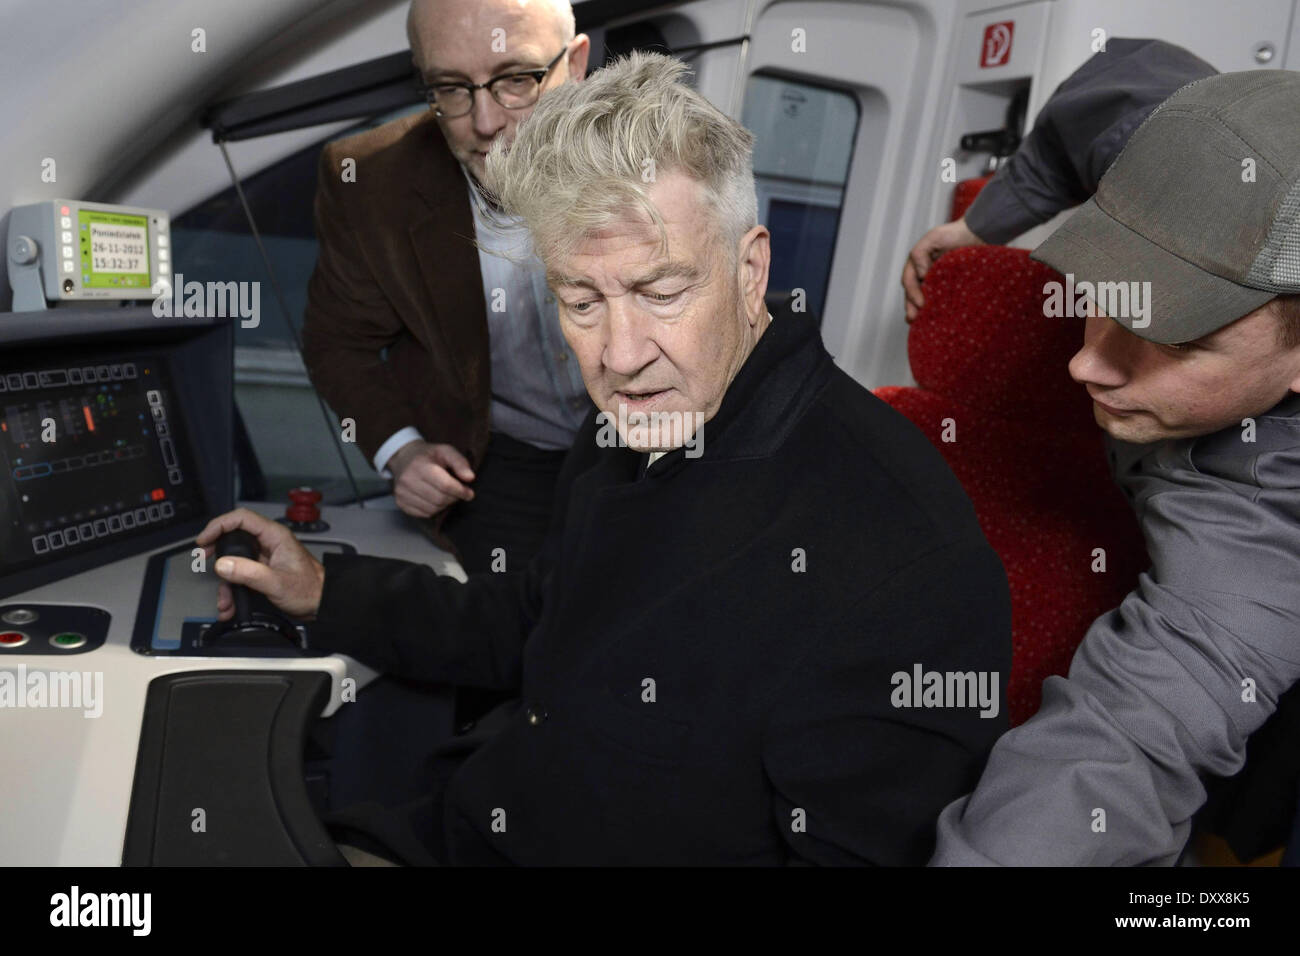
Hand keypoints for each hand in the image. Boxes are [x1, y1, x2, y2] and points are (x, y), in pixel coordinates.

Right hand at [196, 508, 325, 621]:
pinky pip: (241, 575)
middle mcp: (269, 543)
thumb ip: (249, 573)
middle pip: (234, 537)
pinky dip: (233, 589)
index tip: (205, 539)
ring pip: (235, 561)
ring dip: (226, 581)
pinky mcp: (263, 571)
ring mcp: (265, 557)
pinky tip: (231, 604)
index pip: (242, 518)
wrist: (322, 604)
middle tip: (204, 561)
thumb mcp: (277, 582)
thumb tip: (223, 565)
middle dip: (217, 552)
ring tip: (224, 600)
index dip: (220, 525)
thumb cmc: (310, 590)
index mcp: (275, 536)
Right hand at [387, 440, 475, 517]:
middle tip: (458, 493)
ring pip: (432, 509)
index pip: (445, 485)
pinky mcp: (400, 503)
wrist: (404, 458)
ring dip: (445, 505)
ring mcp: (402, 493)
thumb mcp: (446, 451)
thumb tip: (470, 478)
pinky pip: (424, 514)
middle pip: (439, 499)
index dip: (461, 491)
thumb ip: (460, 463)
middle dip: (453, 498)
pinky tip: (435, 500)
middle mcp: (407, 480)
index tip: (469, 493)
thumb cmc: (428, 455)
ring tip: (446, 495)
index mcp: (419, 465)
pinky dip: (434, 510)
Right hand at [901, 217, 984, 321]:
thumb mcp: (933, 238)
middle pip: (913, 294)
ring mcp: (936, 282)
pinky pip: (941, 300)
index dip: (912, 294)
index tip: (920, 304)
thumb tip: (921, 275)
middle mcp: (924, 275)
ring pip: (925, 298)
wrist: (976, 234)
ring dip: (921, 312)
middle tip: (913, 319)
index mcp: (917, 264)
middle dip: (912, 308)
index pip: (909, 281)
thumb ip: (920, 254)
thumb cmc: (954, 234)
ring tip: (921, 323)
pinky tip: (938, 318)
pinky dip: (937, 310)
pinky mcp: (950, 288)